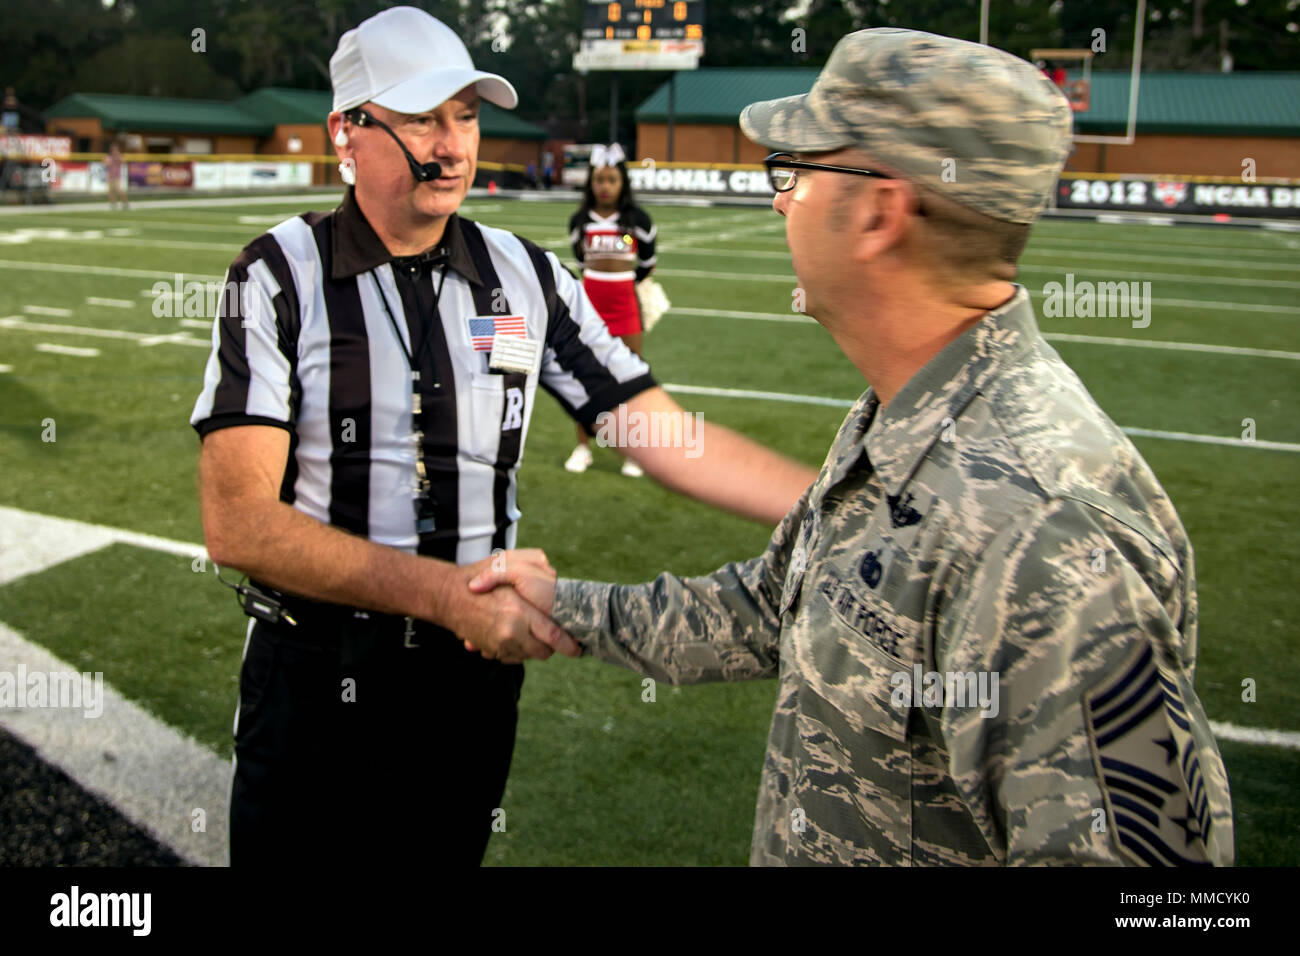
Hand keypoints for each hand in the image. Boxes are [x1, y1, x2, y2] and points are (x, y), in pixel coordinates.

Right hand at [441, 551, 576, 663]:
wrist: (445, 595)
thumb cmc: (477, 577)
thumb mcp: (506, 562)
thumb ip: (534, 562)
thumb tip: (553, 571)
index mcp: (520, 611)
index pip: (553, 636)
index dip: (569, 644)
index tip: (579, 648)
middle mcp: (511, 631)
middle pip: (543, 651)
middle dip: (550, 647)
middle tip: (553, 637)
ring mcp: (499, 643)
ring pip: (528, 656)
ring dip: (532, 648)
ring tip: (529, 631)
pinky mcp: (490, 650)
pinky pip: (511, 657)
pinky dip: (515, 650)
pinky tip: (513, 634)